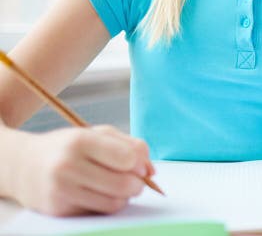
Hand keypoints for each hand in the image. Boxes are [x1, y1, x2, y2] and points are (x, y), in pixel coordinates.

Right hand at [12, 125, 154, 215]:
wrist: (23, 165)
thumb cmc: (70, 146)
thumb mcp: (98, 134)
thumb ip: (131, 145)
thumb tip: (151, 171)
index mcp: (80, 141)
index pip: (127, 158)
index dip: (139, 163)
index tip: (136, 164)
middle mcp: (68, 166)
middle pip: (124, 184)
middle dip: (137, 184)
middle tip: (134, 180)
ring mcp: (61, 190)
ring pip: (114, 203)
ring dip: (124, 197)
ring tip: (117, 186)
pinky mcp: (58, 210)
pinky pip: (98, 213)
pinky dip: (106, 205)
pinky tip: (98, 194)